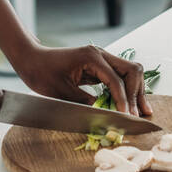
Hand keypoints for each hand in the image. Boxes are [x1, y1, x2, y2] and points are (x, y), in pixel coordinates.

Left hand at [13, 44, 152, 116]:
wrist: (31, 59)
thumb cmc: (41, 73)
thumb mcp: (60, 92)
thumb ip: (84, 102)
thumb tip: (104, 113)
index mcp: (92, 58)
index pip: (116, 80)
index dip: (123, 100)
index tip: (126, 118)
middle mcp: (100, 54)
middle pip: (131, 70)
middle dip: (137, 93)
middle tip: (138, 114)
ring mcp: (101, 58)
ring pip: (129, 71)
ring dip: (135, 90)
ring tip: (140, 110)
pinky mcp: (98, 65)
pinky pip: (119, 76)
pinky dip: (126, 89)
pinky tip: (128, 103)